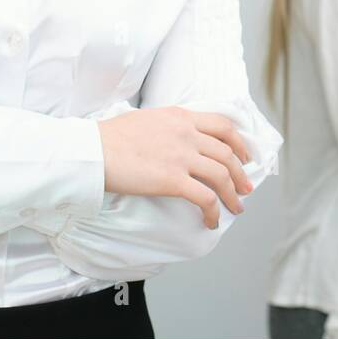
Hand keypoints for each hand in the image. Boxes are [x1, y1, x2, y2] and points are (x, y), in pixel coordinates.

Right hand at [97, 107, 254, 229]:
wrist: (92, 150)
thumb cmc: (109, 137)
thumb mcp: (146, 119)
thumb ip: (167, 126)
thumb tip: (173, 138)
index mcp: (180, 117)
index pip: (222, 125)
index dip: (239, 142)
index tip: (244, 155)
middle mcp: (186, 133)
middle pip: (227, 153)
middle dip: (241, 172)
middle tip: (245, 186)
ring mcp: (181, 156)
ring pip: (222, 175)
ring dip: (233, 194)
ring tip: (237, 207)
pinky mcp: (172, 180)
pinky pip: (205, 198)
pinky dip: (214, 211)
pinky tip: (211, 221)